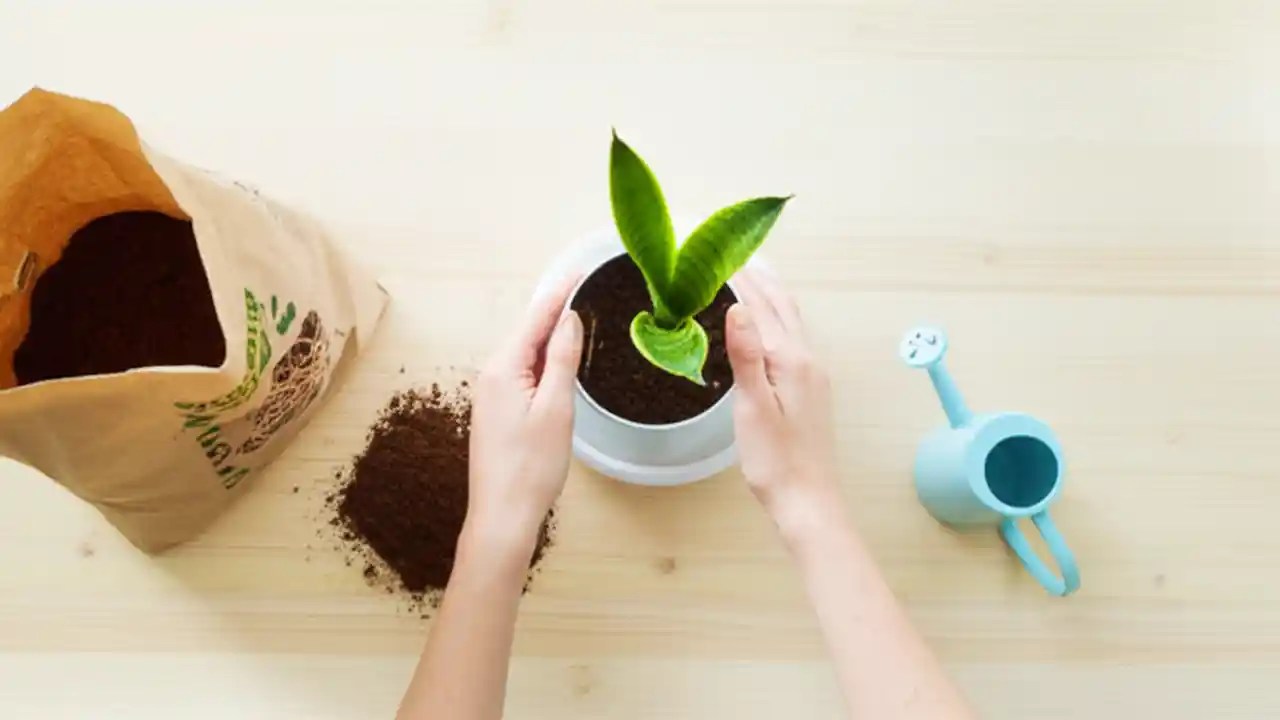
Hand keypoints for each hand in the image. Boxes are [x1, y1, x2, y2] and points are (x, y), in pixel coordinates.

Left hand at [467, 277, 582, 554]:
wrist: (502, 516)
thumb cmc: (531, 467)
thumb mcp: (556, 408)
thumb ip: (563, 359)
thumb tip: (569, 320)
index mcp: (503, 369)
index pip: (535, 319)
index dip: (559, 293)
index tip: (578, 271)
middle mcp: (491, 376)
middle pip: (529, 333)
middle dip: (556, 312)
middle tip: (585, 290)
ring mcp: (491, 396)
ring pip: (526, 355)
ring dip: (552, 339)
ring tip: (580, 320)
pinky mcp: (497, 413)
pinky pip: (522, 375)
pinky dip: (544, 364)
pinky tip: (561, 365)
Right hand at [725, 268, 840, 538]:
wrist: (808, 501)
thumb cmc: (777, 462)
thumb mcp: (753, 408)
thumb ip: (747, 355)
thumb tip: (738, 308)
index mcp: (792, 361)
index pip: (761, 307)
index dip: (738, 279)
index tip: (717, 254)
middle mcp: (808, 361)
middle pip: (782, 306)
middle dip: (758, 278)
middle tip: (733, 252)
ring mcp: (812, 375)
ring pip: (790, 321)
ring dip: (771, 295)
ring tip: (753, 274)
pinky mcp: (809, 390)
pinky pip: (792, 339)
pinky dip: (776, 318)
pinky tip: (768, 325)